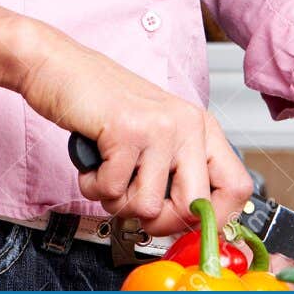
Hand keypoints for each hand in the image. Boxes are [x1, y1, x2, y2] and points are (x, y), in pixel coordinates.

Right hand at [0, 0, 251, 234]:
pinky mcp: (127, 130)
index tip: (185, 226)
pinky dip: (94, 184)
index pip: (236, 188)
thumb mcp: (153, 135)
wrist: (57, 67)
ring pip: (149, 207)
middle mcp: (187, 123)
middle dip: (157, 219)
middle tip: (132, 198)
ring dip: (117, 199)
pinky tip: (93, 157)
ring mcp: (160, 126)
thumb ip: (177, 173)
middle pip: (193, 209)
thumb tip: (195, 225)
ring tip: (108, 168)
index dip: (213, 220)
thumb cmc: (101, 103)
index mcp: (200, 126)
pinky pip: (114, 191)